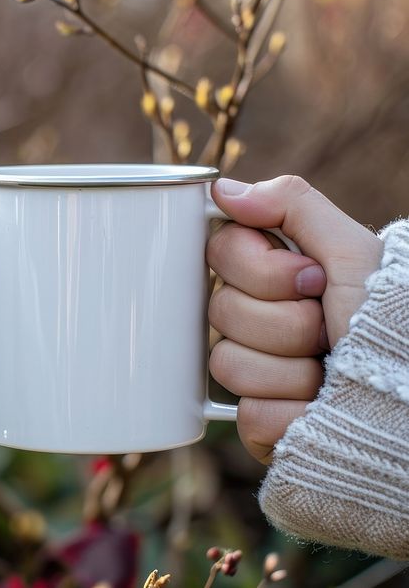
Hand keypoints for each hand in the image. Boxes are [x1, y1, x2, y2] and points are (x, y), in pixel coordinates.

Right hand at [206, 175, 382, 462]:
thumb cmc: (392, 322)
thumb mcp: (353, 252)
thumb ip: (292, 205)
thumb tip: (223, 187)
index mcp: (275, 278)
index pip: (220, 255)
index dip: (262, 270)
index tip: (313, 279)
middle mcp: (258, 323)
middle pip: (221, 312)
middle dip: (285, 322)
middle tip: (327, 328)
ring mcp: (257, 375)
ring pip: (228, 365)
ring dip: (292, 371)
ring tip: (328, 372)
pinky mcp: (261, 424)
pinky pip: (248, 416)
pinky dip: (292, 413)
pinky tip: (317, 408)